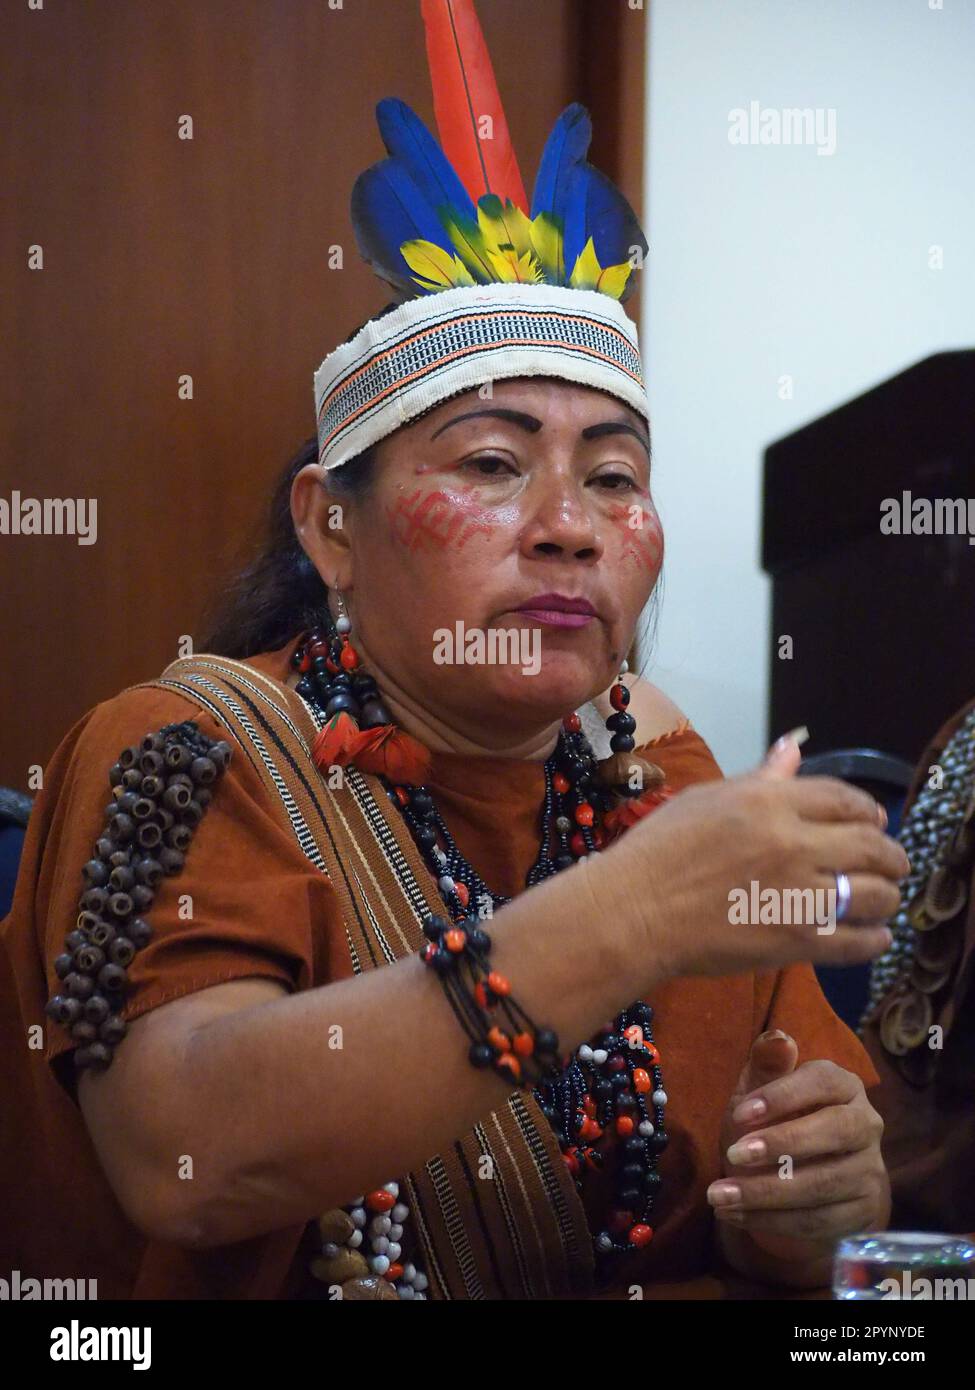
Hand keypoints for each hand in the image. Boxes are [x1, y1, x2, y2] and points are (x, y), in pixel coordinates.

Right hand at [597, 730, 909, 982]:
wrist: (633, 912)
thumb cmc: (658, 850)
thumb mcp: (707, 800)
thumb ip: (760, 779)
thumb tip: (793, 749)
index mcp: (769, 802)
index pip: (844, 799)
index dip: (868, 812)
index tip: (874, 822)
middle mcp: (792, 842)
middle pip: (872, 846)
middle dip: (891, 856)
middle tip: (892, 865)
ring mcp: (797, 894)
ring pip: (875, 895)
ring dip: (886, 897)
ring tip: (882, 901)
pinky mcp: (796, 941)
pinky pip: (858, 942)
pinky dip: (875, 940)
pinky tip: (874, 936)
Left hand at [708, 1030, 889, 1285]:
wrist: (798, 1179)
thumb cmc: (773, 1122)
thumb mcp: (759, 1092)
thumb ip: (766, 1065)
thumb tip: (778, 1038)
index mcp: (843, 1085)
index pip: (821, 1082)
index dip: (782, 1096)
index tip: (740, 1113)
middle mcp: (866, 1124)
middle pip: (835, 1132)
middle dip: (782, 1144)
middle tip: (732, 1155)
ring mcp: (870, 1170)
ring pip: (823, 1184)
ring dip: (766, 1193)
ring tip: (719, 1196)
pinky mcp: (863, 1211)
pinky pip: (819, 1220)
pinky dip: (773, 1221)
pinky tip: (735, 1214)